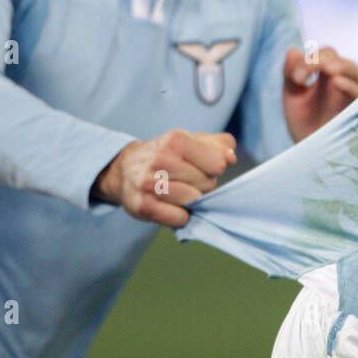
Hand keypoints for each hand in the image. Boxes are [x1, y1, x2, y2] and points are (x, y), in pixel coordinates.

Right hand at [92, 129, 236, 227]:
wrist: (126, 168)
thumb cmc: (168, 154)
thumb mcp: (193, 141)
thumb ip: (219, 145)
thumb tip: (231, 158)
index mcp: (176, 140)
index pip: (217, 164)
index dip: (214, 169)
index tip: (202, 167)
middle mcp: (160, 159)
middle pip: (206, 184)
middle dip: (202, 185)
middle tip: (186, 180)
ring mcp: (148, 183)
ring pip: (192, 201)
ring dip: (191, 201)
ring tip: (179, 192)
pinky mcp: (141, 205)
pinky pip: (178, 218)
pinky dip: (181, 216)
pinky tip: (173, 207)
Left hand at [282, 46, 357, 141]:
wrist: (309, 153)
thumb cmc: (304, 123)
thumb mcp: (293, 96)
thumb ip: (291, 73)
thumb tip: (292, 50)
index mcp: (326, 75)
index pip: (323, 55)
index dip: (309, 59)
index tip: (294, 79)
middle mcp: (341, 81)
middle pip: (338, 58)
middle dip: (320, 60)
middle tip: (300, 76)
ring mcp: (349, 95)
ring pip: (354, 70)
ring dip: (340, 66)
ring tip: (326, 69)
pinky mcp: (356, 110)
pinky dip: (349, 86)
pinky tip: (336, 82)